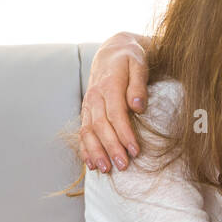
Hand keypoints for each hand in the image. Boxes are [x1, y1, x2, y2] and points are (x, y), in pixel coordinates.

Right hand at [79, 32, 150, 171]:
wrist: (111, 52)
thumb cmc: (129, 59)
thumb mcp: (138, 64)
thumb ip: (138, 84)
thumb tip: (139, 105)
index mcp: (109, 85)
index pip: (116, 114)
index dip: (124, 133)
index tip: (135, 151)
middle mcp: (95, 96)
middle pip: (100, 126)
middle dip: (111, 147)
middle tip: (123, 166)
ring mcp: (88, 105)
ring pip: (88, 131)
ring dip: (96, 152)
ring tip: (105, 169)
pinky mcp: (86, 111)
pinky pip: (82, 132)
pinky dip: (85, 149)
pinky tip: (91, 164)